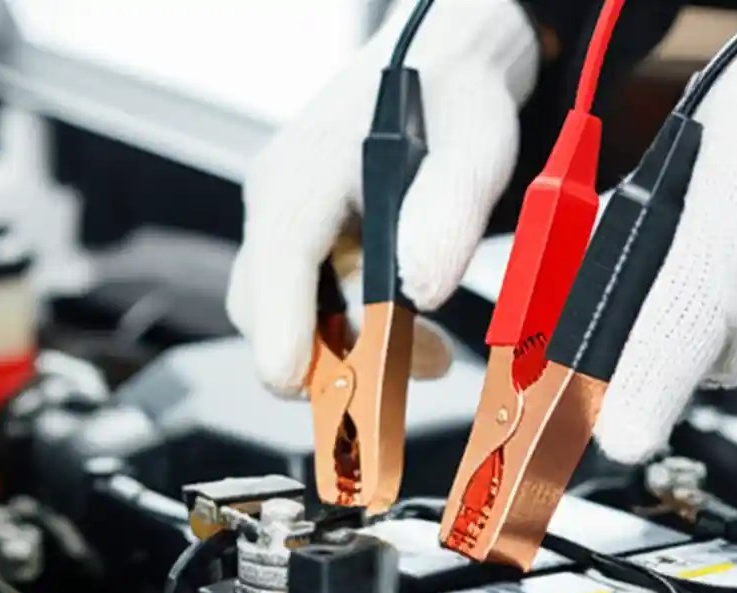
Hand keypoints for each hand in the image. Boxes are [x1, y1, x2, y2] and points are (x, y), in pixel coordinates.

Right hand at [226, 0, 538, 394]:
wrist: (443, 56)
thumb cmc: (454, 93)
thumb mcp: (474, 147)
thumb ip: (447, 215)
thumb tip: (420, 292)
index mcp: (304, 175)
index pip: (275, 269)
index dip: (285, 339)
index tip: (311, 393)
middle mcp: (277, 197)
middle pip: (263, 310)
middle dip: (326, 362)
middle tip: (412, 374)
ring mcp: (282, 216)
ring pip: (280, 314)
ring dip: (344, 352)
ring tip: (431, 354)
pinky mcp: (300, 232)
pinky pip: (302, 301)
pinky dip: (348, 330)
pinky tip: (407, 326)